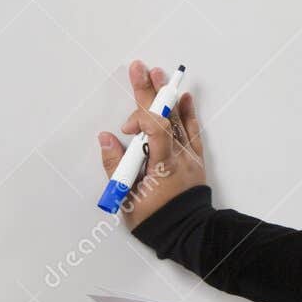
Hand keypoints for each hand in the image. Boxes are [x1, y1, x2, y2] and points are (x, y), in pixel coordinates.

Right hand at [96, 59, 206, 229]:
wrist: (188, 233)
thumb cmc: (156, 220)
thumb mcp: (128, 198)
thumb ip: (115, 166)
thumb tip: (106, 138)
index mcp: (163, 166)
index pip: (156, 131)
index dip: (140, 118)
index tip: (124, 128)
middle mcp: (179, 156)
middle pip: (164, 117)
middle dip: (149, 91)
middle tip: (139, 68)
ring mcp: (189, 156)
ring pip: (177, 120)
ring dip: (165, 96)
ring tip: (157, 74)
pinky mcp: (195, 158)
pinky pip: (191, 131)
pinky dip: (186, 114)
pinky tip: (183, 97)